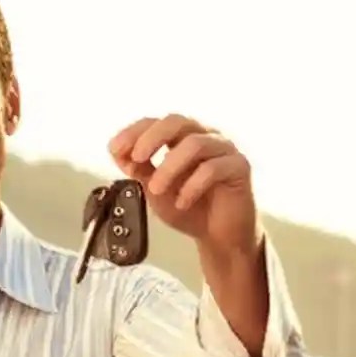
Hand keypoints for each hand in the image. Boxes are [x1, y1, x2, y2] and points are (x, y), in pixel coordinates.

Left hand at [109, 114, 261, 254]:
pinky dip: (193, 185)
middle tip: (137, 158)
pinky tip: (182, 202)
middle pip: (177, 121)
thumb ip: (139, 169)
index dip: (134, 132)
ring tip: (156, 190)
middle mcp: (204, 136)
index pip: (156, 122)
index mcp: (181, 138)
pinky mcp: (239, 167)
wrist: (218, 235)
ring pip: (196, 144)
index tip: (116, 148)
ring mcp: (224, 149)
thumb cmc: (188, 207)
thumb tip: (118, 152)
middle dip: (152, 138)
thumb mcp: (154, 189)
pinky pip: (214, 168)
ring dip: (170, 167)